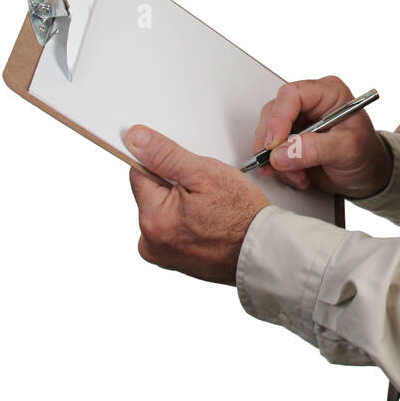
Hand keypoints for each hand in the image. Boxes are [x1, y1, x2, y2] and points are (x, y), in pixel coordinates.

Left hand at [127, 126, 269, 284]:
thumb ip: (165, 155)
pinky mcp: (173, 261)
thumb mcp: (205, 173)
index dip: (164, 164)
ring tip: (209, 210)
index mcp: (152, 219)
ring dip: (180, 206)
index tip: (183, 169)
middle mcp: (150, 242)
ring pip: (163, 212)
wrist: (263, 251)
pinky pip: (172, 230)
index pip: (139, 174)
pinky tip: (208, 223)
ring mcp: (161, 255)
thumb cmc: (242, 216)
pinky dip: (186, 224)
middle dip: (174, 187)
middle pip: (151, 195)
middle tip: (205, 192)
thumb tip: (136, 139)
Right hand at [253, 75, 392, 199]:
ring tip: (298, 175)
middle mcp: (310, 103)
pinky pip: (272, 151)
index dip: (279, 118)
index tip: (274, 143)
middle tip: (279, 164)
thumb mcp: (348, 150)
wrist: (368, 174)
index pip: (292, 95)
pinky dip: (280, 168)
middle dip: (274, 143)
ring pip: (268, 133)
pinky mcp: (291, 140)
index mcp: (329, 93)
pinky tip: (298, 176)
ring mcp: (299, 121)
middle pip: (274, 112)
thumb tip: (281, 154)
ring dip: (277, 160)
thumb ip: (315, 149)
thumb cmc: (367, 154)